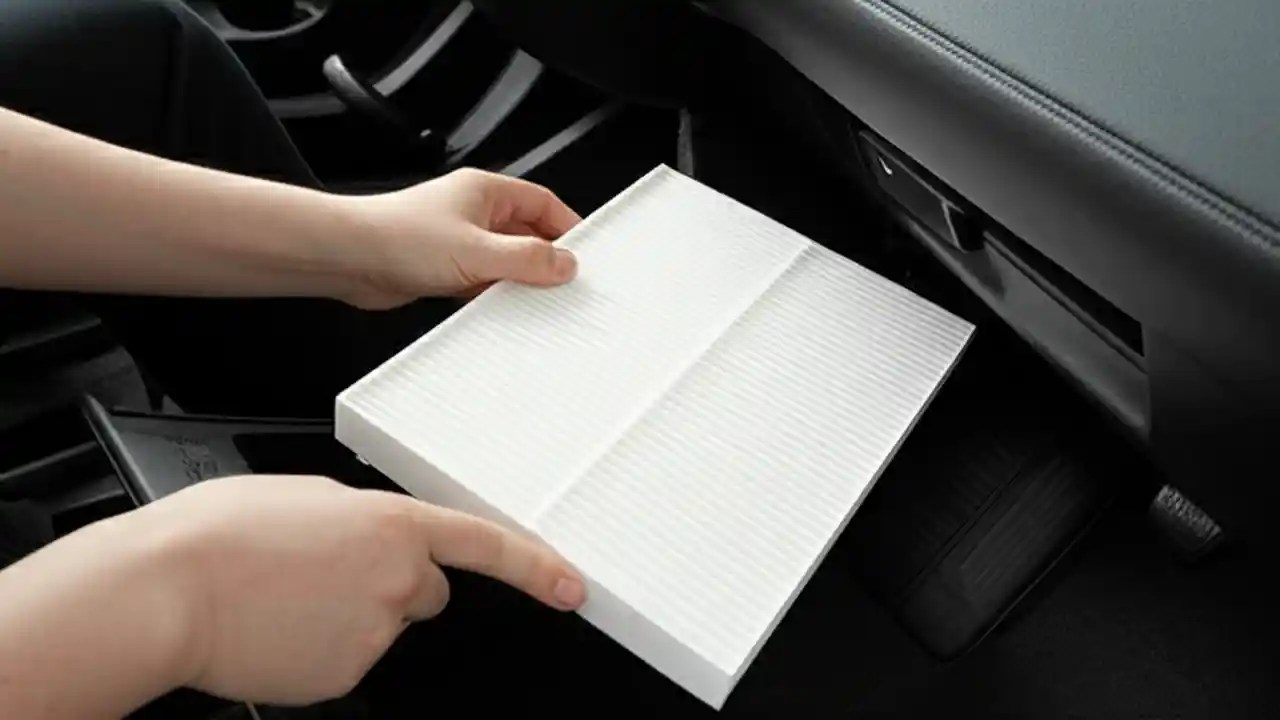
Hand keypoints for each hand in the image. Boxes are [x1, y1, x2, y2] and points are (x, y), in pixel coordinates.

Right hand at [136, 474, 586, 705]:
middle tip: (331, 574)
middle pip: (427, 592)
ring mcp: (373, 635)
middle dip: (396, 584)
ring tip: (288, 596)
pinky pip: (347, 658)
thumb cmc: (221, 534)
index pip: (486, 545)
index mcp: (392, 525)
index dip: (535, 566)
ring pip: (382, 626)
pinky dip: (322, 646)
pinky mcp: (343, 676)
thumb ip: (359, 516)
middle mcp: (397, 581)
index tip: (570, 585)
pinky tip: (281, 627)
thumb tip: (368, 534)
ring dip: (350, 614)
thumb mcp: (305, 496)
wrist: (166, 593)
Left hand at [335, 168, 582, 308]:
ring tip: (525, 299)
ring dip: (514, 281)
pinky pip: (481, 282)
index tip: (583, 253)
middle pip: (526, 235)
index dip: (567, 226)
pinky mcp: (443, 268)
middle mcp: (473, 212)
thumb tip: (564, 263)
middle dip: (542, 260)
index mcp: (485, 191)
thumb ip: (526, 259)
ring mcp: (458, 241)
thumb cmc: (397, 236)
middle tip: (560, 283)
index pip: (543, 203)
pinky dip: (490, 296)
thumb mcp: (477, 251)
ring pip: (503, 262)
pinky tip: (494, 309)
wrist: (347, 258)